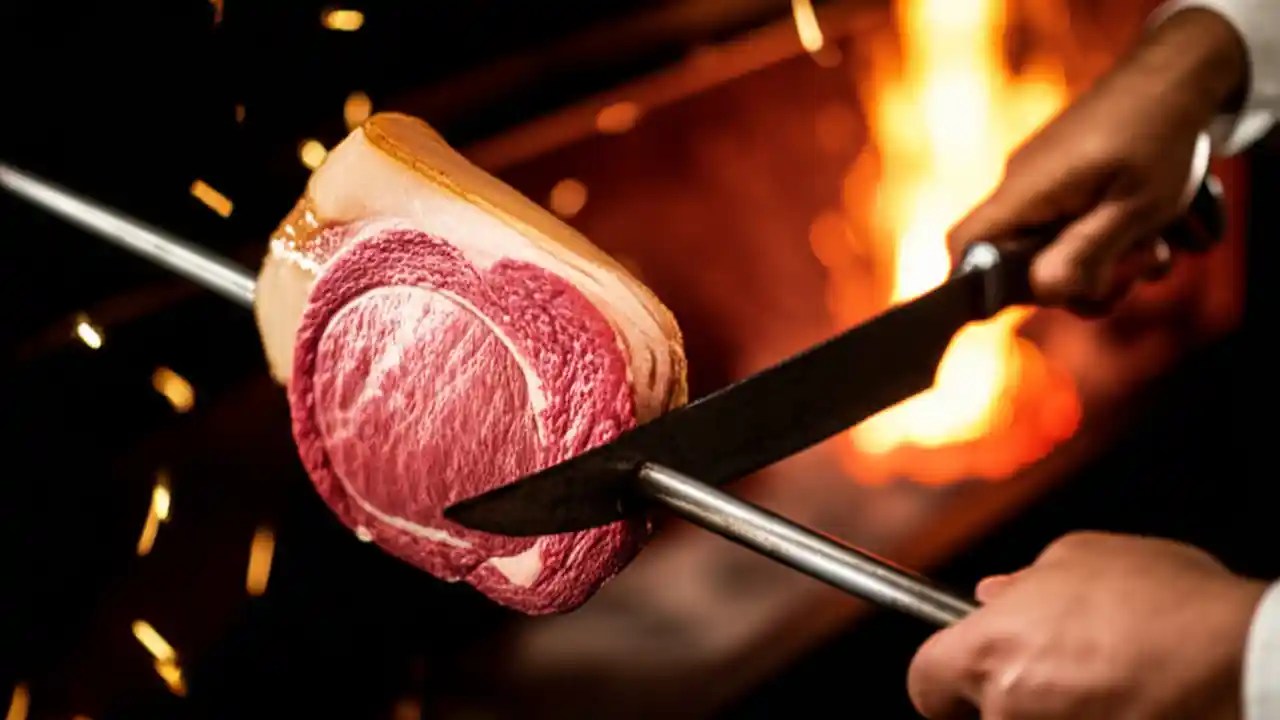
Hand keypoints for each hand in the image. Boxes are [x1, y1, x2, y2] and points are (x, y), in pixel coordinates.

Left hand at [907, 531, 1267, 718]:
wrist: (1238, 660)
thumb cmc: (1163, 604)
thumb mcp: (1080, 558)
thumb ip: (1024, 583)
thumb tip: (995, 595)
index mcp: (987, 652)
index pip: (926, 683)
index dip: (944, 679)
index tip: (962, 676)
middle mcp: (1009, 709)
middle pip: (982, 713)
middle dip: (1009, 693)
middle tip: (1059, 668)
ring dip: (1056, 709)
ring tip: (1108, 679)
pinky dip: (1098, 717)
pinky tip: (1130, 701)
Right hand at [948, 8, 1247, 314]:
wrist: (1176, 75)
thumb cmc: (1157, 135)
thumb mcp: (1135, 205)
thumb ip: (1086, 251)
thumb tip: (1042, 293)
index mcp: (1027, 192)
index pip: (966, 245)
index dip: (979, 284)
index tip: (1030, 300)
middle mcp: (1022, 188)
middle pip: (1018, 262)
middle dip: (1073, 283)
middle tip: (1128, 276)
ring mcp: (1042, 185)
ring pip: (1053, 249)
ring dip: (1104, 263)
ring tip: (1154, 248)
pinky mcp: (1064, 182)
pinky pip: (1072, 226)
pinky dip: (1109, 239)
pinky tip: (1152, 228)